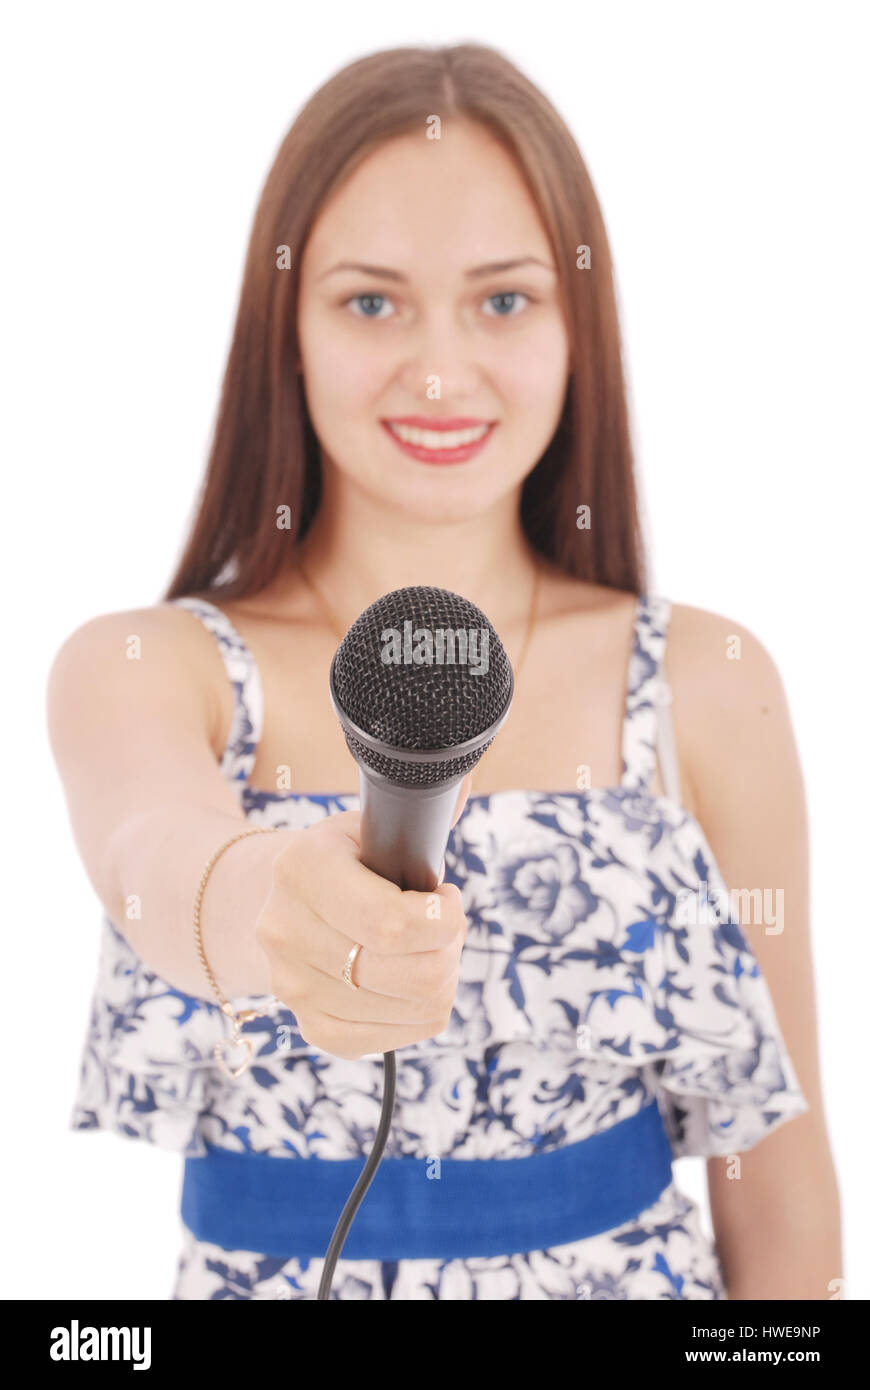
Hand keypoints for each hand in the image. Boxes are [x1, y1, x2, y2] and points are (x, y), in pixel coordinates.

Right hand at [255, 775, 470, 1058]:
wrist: (273, 901)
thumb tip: (460, 787)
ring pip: (416, 1008)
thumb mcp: (368, 827)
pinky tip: (410, 980)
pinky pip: (395, 1038)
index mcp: (301, 869)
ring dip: (441, 978)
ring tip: (425, 948)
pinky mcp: (311, 1027)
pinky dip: (421, 1011)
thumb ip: (418, 813)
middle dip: (451, 948)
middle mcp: (286, 933)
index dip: (445, 918)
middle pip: (416, 974)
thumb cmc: (341, 861)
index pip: (394, 924)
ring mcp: (294, 987)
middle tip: (443, 924)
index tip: (445, 896)